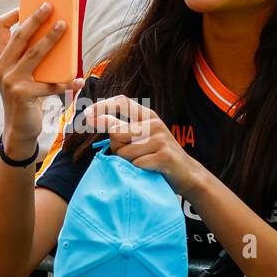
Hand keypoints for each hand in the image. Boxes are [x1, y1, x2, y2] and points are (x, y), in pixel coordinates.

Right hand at [0, 2, 81, 152]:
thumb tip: (52, 34)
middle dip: (35, 18)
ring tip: (64, 27)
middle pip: (19, 35)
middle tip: (49, 6)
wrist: (17, 128)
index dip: (13, 14)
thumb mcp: (19, 74)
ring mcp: (12, 81)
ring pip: (34, 53)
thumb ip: (28, 57)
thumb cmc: (23, 97)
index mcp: (0, 59)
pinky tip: (79, 80)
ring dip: (51, 38)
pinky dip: (67, 82)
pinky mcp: (24, 94)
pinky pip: (50, 85)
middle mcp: (2, 67)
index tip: (28, 5)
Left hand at [82, 96, 204, 195]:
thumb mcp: (143, 136)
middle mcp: (154, 124)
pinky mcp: (164, 156)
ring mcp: (160, 139)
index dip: (102, 106)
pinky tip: (150, 170)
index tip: (87, 115)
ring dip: (127, 162)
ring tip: (143, 163)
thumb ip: (122, 127)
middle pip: (115, 132)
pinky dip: (137, 171)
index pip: (121, 101)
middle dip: (115, 147)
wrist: (188, 174)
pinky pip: (135, 164)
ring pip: (123, 151)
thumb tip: (93, 118)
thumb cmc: (158, 155)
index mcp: (148, 116)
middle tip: (130, 156)